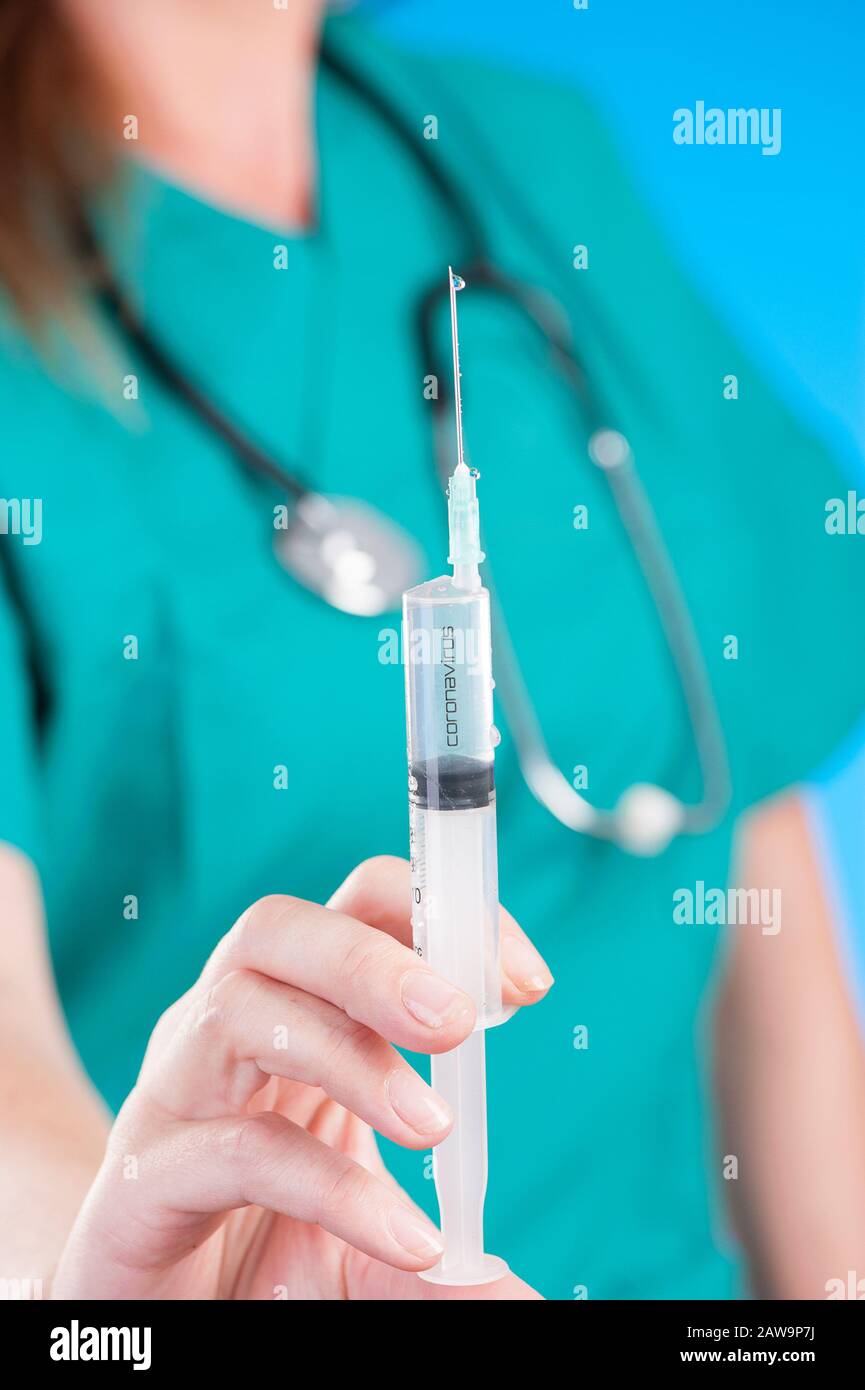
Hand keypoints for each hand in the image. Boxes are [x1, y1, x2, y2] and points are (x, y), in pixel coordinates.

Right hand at [52, 857, 551, 1299]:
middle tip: (459, 1018)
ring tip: (434, 1126)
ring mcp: (171, 1096)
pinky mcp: (140, 1177)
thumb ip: (432, 1261)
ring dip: (349, 1053)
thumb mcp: (359, 1248)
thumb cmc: (252, 1251)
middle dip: (375, 958)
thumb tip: (520, 1295)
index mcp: (287, 1015)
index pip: (353, 913)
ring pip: (239, 1009)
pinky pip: (232, 1149)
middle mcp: (220, 1034)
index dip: (436, 920)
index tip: (525, 983)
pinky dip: (329, 1185)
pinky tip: (404, 1236)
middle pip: (277, 931)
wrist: (144, 1314)